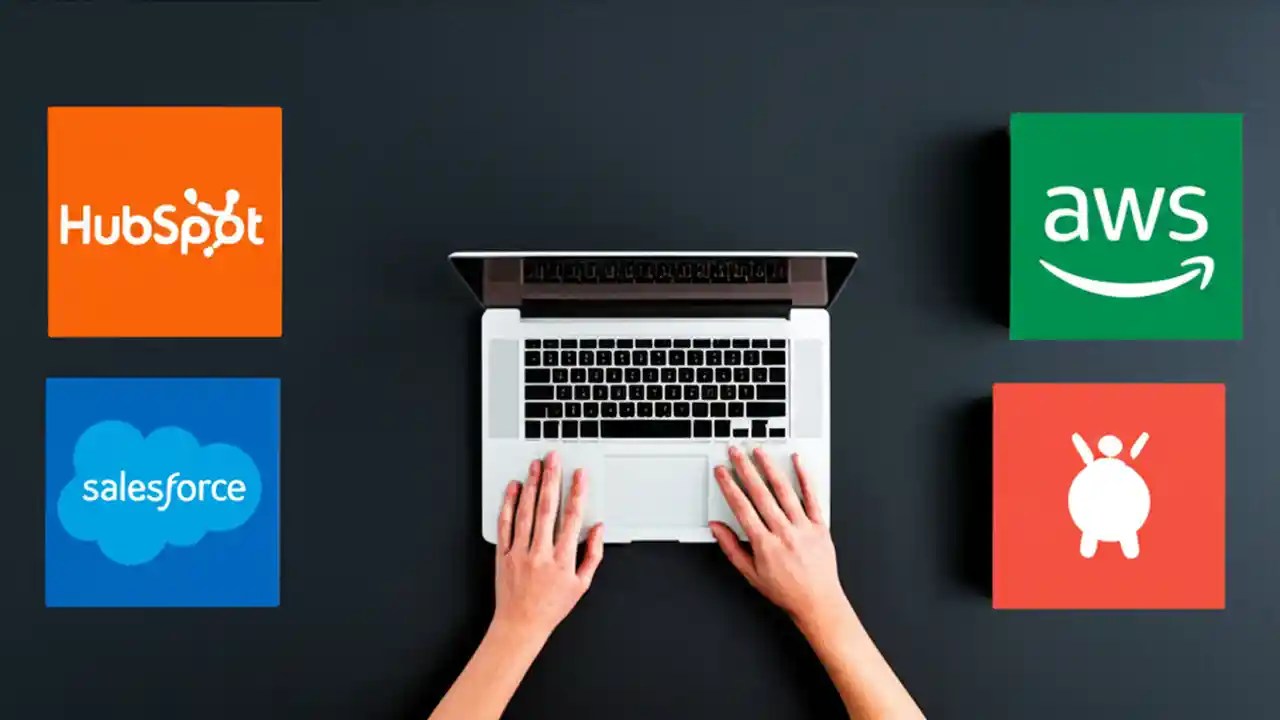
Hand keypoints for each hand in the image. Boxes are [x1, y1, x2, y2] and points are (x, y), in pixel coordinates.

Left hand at [493, 451, 603, 642]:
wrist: (520, 624)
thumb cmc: (551, 607)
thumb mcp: (581, 585)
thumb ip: (592, 555)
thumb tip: (598, 529)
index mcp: (562, 560)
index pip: (572, 518)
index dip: (577, 493)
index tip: (579, 475)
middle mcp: (540, 554)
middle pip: (547, 509)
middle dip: (551, 479)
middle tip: (553, 459)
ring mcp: (520, 553)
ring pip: (526, 512)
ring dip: (531, 486)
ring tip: (535, 466)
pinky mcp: (504, 554)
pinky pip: (505, 525)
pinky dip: (509, 504)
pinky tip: (513, 488)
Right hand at [709, 447, 849, 629]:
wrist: (818, 602)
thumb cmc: (786, 591)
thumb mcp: (751, 574)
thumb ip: (732, 548)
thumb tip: (717, 528)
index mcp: (765, 544)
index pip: (742, 508)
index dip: (729, 486)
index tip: (722, 472)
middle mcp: (784, 533)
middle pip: (760, 494)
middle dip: (745, 469)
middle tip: (736, 452)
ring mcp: (803, 527)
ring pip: (784, 491)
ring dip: (770, 468)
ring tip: (760, 452)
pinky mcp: (820, 526)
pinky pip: (812, 497)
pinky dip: (805, 477)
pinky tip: (797, 462)